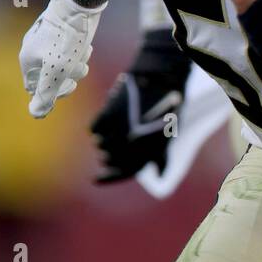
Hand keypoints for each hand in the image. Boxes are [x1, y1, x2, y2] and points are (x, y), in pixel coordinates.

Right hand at [20, 0, 104, 118]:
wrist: (79, 5)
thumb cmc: (66, 40)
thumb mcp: (56, 71)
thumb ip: (45, 93)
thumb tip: (35, 114)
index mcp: (27, 60)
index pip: (35, 89)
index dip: (53, 92)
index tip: (68, 85)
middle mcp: (34, 51)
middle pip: (51, 79)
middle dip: (69, 76)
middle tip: (79, 67)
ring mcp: (46, 42)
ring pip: (64, 66)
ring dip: (77, 63)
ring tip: (83, 50)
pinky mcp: (60, 35)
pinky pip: (69, 52)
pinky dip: (79, 52)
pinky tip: (85, 45)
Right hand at [90, 31, 188, 183]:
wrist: (159, 82)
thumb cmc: (166, 110)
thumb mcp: (167, 136)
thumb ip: (161, 158)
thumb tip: (160, 175)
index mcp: (148, 152)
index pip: (124, 172)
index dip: (108, 178)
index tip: (95, 179)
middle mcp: (132, 145)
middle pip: (110, 158)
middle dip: (108, 156)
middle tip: (107, 151)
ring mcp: (120, 129)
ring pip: (100, 144)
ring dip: (103, 141)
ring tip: (108, 134)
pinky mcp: (109, 115)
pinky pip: (95, 129)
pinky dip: (98, 127)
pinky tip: (103, 122)